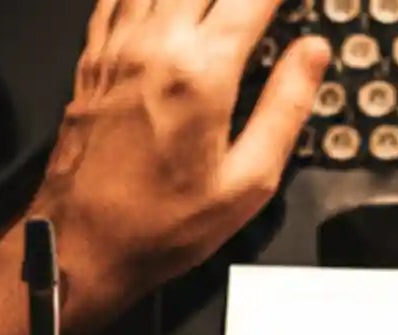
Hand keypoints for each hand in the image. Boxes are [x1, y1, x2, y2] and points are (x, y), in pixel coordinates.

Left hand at [32, 0, 328, 310]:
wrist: (83, 246)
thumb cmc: (162, 224)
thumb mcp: (249, 181)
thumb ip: (285, 107)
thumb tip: (314, 53)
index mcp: (201, 72)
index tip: (297, 1)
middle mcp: (154, 46)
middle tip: (260, 6)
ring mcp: (117, 48)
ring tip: (220, 4)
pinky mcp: (92, 60)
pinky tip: (163, 2)